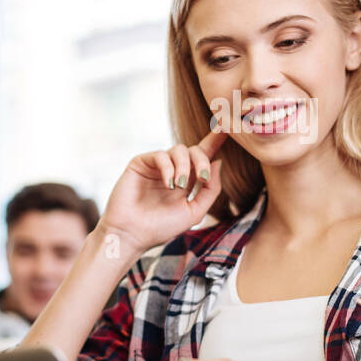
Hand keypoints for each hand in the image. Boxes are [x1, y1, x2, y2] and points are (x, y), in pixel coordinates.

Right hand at [98, 129, 226, 254]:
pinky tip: (168, 183)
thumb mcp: (194, 211)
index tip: (227, 126)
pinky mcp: (141, 163)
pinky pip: (161, 155)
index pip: (203, 157)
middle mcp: (173, 170)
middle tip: (202, 178)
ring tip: (178, 186)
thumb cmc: (161, 228)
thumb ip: (210, 189)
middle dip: (202, 161)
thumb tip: (218, 162)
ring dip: (184, 167)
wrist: (132, 235)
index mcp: (187, 181)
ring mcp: (157, 166)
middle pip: (195, 150)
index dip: (215, 141)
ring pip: (179, 150)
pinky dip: (168, 167)